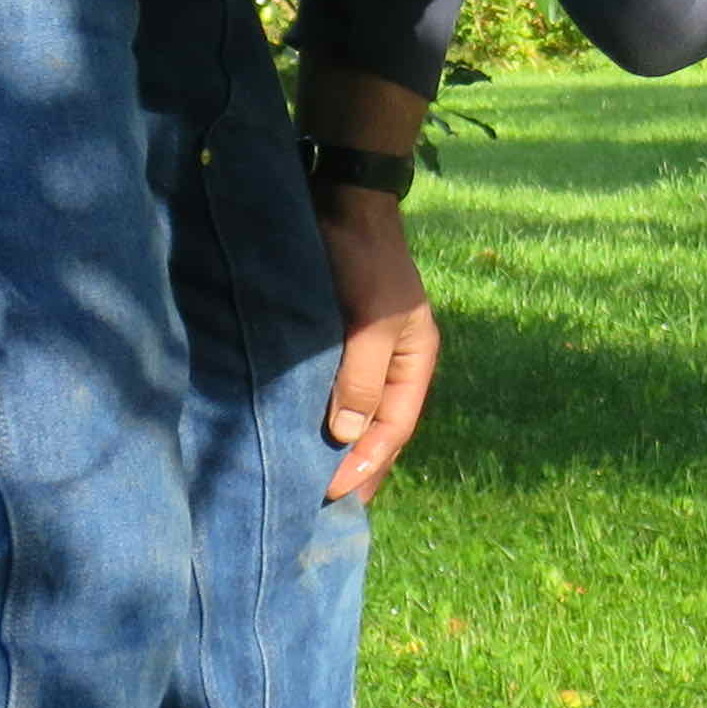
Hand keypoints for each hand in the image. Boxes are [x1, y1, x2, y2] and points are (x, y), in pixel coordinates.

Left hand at [315, 191, 438, 503]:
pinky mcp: (332, 341)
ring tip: (306, 484)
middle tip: (320, 508)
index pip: (394, 429)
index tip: (331, 496)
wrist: (342, 199)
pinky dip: (315, 418)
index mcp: (414, 360)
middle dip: (354, 467)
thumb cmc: (363, 257)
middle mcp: (391, 363)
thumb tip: (345, 437)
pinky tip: (292, 436)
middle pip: (377, 429)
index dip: (366, 466)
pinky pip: (328, 392)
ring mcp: (362, 352)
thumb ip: (360, 376)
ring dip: (333, 448)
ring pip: (351, 413)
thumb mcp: (370, 317)